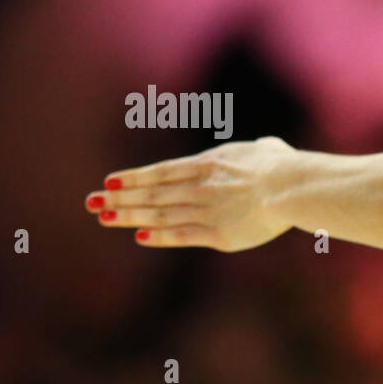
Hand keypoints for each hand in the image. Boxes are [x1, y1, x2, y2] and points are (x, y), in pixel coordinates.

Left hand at [84, 136, 294, 250]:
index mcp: (208, 165)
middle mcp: (198, 187)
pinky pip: (181, 235)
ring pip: (159, 214)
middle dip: (119, 198)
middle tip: (90, 202)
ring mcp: (205, 211)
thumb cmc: (286, 166)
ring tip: (104, 217)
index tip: (110, 182)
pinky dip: (159, 236)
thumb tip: (267, 147)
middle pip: (151, 194)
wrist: (291, 188)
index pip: (161, 172)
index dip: (133, 178)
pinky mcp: (217, 234)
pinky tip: (139, 236)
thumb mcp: (269, 148)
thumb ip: (260, 149)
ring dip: (129, 216)